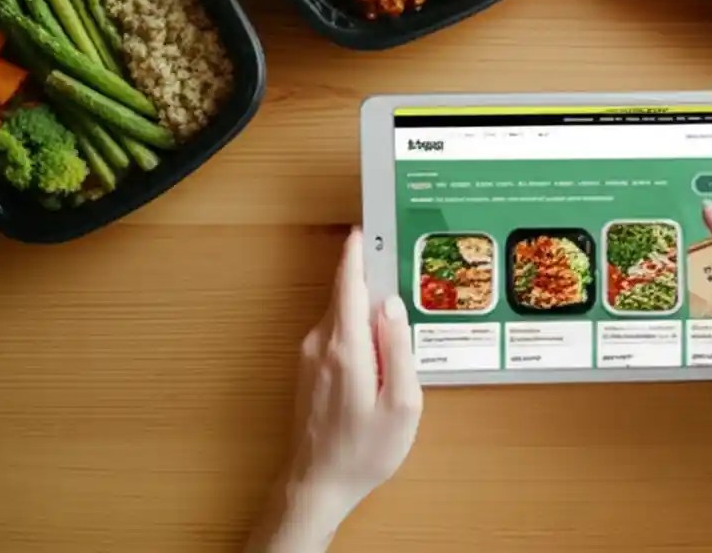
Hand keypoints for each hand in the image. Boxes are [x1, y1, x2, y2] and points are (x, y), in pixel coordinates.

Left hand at [248, 228, 422, 552]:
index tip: (368, 226)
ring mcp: (310, 355)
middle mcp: (320, 342)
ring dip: (368, 307)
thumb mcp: (402, 403)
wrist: (317, 484)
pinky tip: (381, 345)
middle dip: (372, 276)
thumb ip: (399, 348)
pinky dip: (358, 327)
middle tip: (402, 264)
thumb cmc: (365, 449)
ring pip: (343, 314)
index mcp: (345, 346)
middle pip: (346, 293)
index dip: (357, 251)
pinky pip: (338, 332)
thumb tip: (392, 304)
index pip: (348, 282)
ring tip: (400, 311)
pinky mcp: (309, 368)